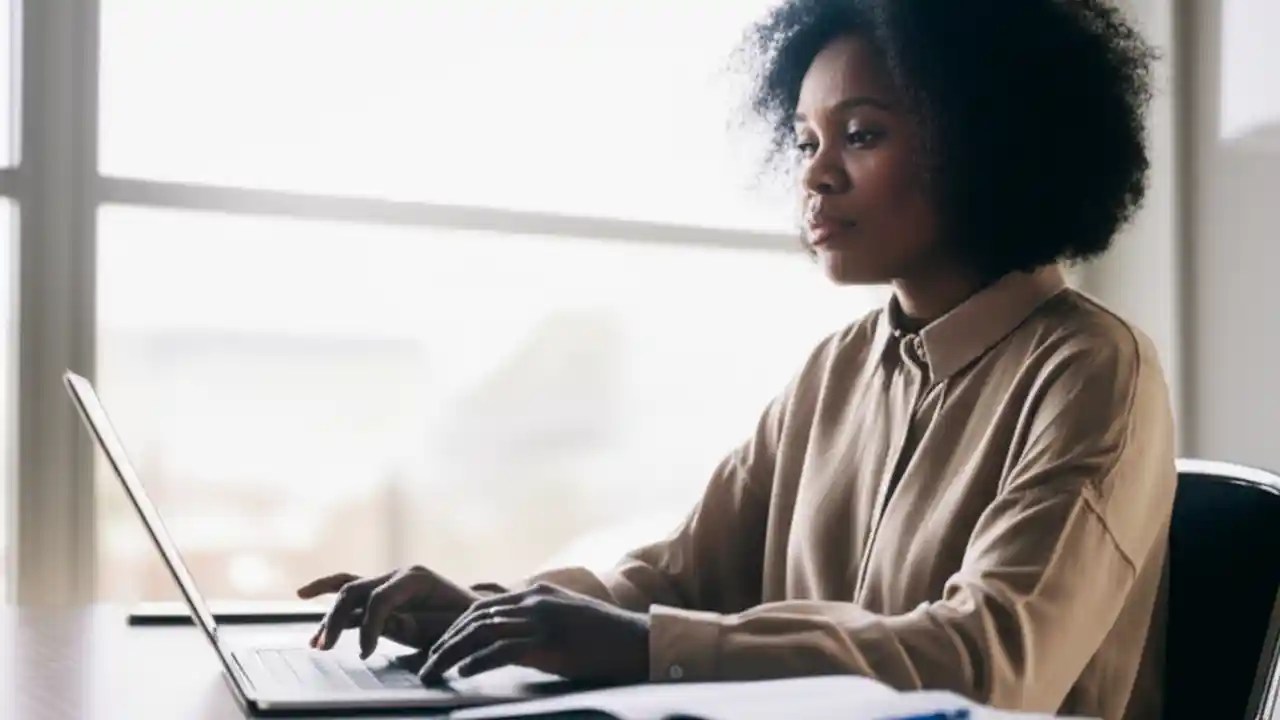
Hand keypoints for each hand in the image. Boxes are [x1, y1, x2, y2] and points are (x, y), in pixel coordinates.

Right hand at [296, 566, 482, 658]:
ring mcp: (386, 581)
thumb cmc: (463, 620)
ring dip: (328, 614)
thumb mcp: (446, 625)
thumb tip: (390, 623)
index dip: (368, 625)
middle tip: (326, 648)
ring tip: (316, 641)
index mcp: (416, 578)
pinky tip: (303, 594)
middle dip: (337, 619)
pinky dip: (326, 591)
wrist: (472, 612)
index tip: (365, 653)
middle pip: (356, 590)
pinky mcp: (379, 593)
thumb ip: (418, 623)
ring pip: (347, 590)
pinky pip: (349, 588)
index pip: (380, 597)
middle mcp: (397, 575)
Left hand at [419, 582, 649, 683]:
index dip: (453, 628)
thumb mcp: (564, 623)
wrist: (638, 642)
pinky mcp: (549, 641)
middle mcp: (534, 600)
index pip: (481, 607)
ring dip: (451, 654)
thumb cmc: (604, 639)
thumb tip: (505, 643)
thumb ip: (535, 625)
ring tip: (432, 673)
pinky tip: (462, 674)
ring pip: (482, 632)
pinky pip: (504, 650)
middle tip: (424, 664)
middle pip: (474, 618)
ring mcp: (541, 619)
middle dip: (444, 641)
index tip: (435, 649)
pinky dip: (478, 662)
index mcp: (535, 594)